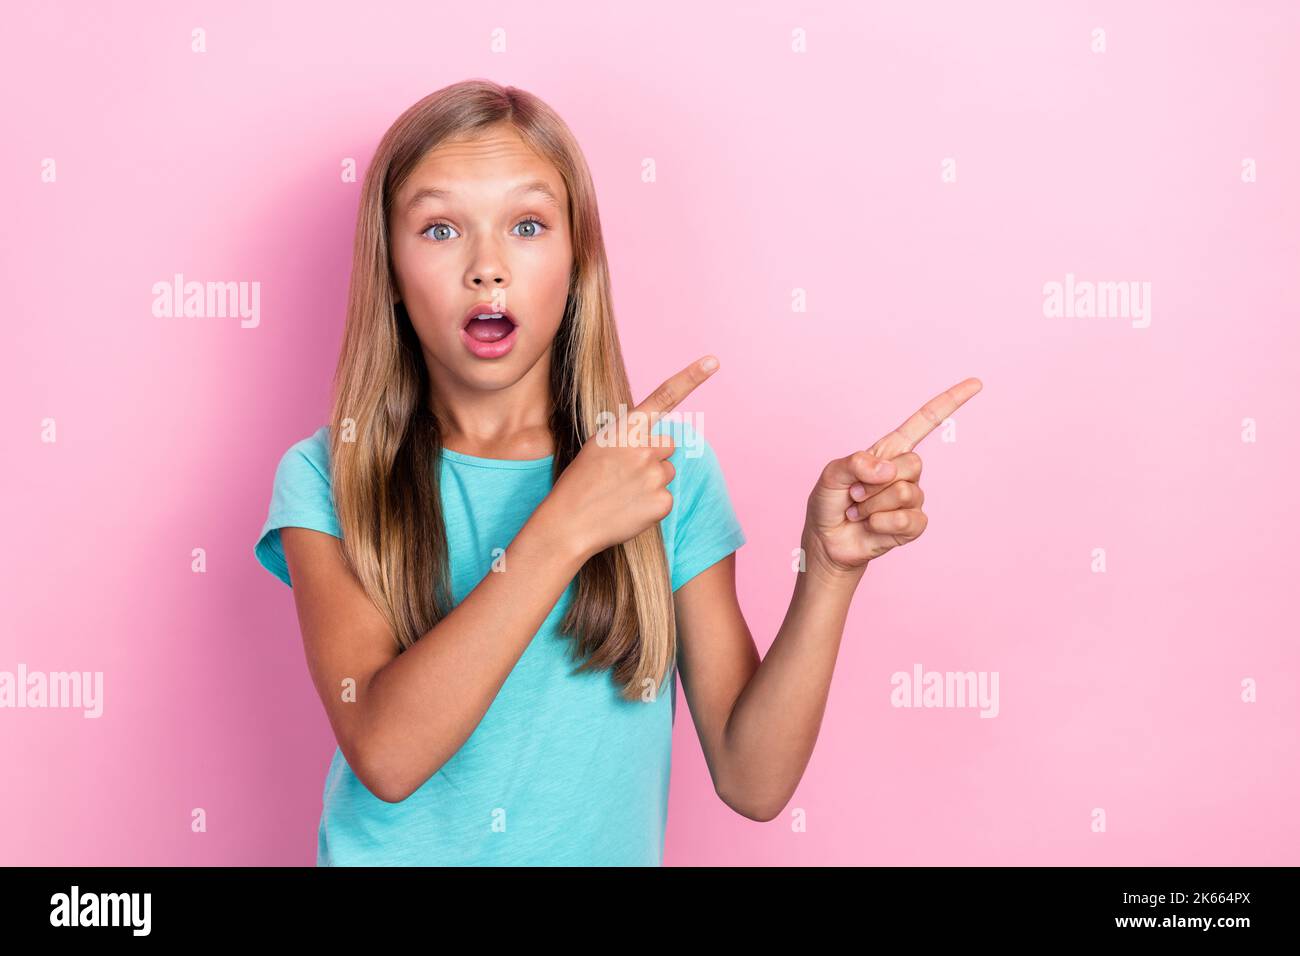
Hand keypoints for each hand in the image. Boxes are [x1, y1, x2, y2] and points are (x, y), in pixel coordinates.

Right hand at [546, 356, 718, 560]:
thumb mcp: (599, 446)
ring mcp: (655, 475)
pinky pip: (666, 498)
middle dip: (652, 456)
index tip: (713, 362)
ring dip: (651, 481)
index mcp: (625, 428)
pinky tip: (629, 509)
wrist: (568, 523)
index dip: (691, 378)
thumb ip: (629, 437)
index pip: (664, 397)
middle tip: (624, 474)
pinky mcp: (662, 502)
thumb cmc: (580, 483)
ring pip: (667, 472)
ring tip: (623, 493)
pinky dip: (652, 505)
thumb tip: (659, 445)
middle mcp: (644, 447)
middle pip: (667, 444)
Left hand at [804, 377, 982, 575]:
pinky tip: (871, 527)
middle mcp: (905, 472)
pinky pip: (907, 520)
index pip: (924, 422)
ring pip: (905, 493)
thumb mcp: (831, 475)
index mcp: (889, 451)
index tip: (976, 384)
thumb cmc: (829, 504)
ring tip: (859, 512)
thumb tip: (889, 470)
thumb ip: (854, 463)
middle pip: (914, 463)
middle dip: (876, 481)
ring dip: (872, 506)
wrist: (827, 541)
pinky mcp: (913, 525)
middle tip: (855, 494)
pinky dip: (881, 524)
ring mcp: (912, 499)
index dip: (949, 403)